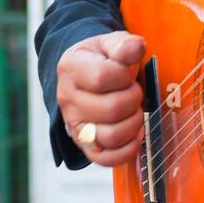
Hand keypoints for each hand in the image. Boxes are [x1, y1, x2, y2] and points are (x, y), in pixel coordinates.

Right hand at [56, 31, 145, 166]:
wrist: (87, 75)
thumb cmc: (103, 59)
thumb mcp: (110, 43)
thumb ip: (123, 44)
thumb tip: (136, 48)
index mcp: (71, 68)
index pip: (101, 77)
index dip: (124, 75)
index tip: (127, 71)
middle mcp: (67, 99)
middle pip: (111, 109)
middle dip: (134, 98)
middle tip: (133, 90)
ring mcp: (74, 126)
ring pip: (110, 136)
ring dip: (134, 123)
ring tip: (134, 110)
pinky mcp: (85, 146)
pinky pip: (106, 159)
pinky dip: (128, 149)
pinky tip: (135, 132)